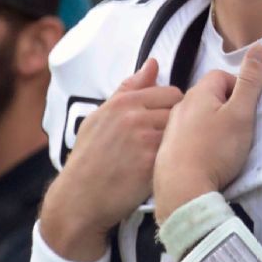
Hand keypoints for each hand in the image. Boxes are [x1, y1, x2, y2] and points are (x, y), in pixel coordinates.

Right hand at [40, 59, 181, 259]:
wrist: (79, 198)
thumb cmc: (89, 158)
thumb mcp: (100, 117)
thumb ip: (129, 88)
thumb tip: (153, 63)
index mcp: (123, 102)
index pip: (170, 92)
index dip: (172, 108)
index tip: (165, 123)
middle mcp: (134, 116)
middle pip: (180, 110)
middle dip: (180, 123)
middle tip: (171, 139)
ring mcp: (144, 139)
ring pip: (182, 131)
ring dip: (179, 141)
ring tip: (169, 154)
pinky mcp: (152, 162)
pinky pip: (177, 152)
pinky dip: (175, 159)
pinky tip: (166, 168)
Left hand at [153, 44, 261, 222]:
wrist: (182, 190)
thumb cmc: (216, 149)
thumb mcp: (241, 113)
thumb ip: (251, 81)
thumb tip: (259, 46)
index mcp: (199, 93)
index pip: (222, 76)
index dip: (239, 89)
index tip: (246, 111)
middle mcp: (180, 106)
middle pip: (209, 96)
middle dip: (225, 108)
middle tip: (238, 130)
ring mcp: (170, 129)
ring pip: (197, 117)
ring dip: (211, 126)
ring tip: (223, 147)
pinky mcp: (166, 150)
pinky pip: (186, 137)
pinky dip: (198, 142)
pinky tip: (205, 159)